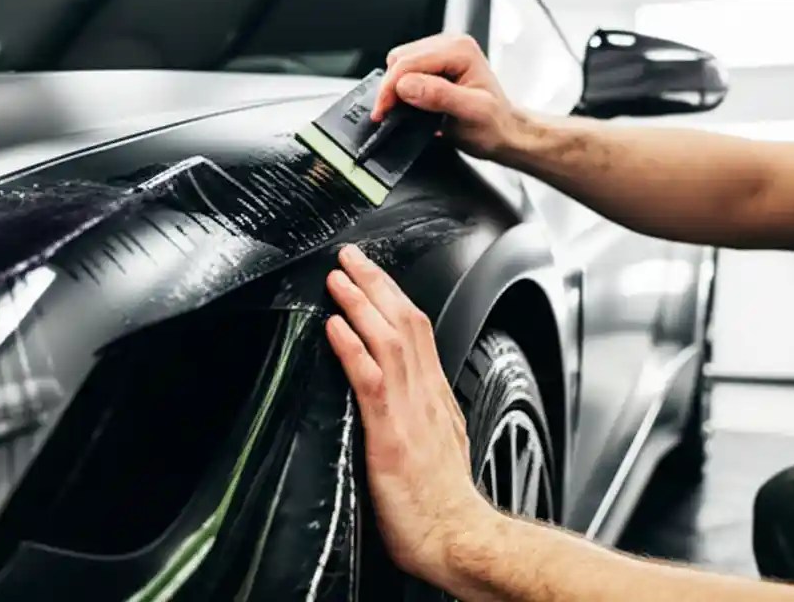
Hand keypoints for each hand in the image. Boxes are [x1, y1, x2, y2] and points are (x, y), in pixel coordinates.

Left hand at [324, 244, 495, 587]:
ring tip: (337, 277)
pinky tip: (335, 326)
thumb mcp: (434, 446)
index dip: (393, 297)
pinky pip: (371, 380)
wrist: (458, 539)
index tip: (371, 275)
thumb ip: (417, 416)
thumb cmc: (441, 506)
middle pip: (404, 321)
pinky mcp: (391, 435)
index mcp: (434, 397)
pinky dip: (353, 348)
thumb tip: (396, 400)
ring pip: (388, 340)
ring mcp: (410, 411)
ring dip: (360, 302)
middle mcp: (426, 395)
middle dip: (376, 283)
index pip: (417, 331)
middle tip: (349, 255)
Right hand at [371, 33, 526, 159]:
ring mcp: (442, 51)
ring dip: (393, 88)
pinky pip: (405, 69)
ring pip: (399, 63)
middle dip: (389, 88)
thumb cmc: (493, 126)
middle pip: (401, 58)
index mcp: (461, 50)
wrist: (503, 132)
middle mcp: (451, 44)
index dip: (391, 88)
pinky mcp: (434, 62)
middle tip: (386, 115)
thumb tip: (407, 86)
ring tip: (398, 111)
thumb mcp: (472, 113)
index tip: (382, 113)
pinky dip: (399, 88)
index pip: (410, 61)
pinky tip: (406, 104)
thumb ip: (440, 96)